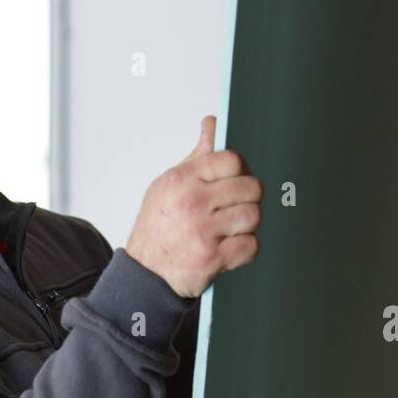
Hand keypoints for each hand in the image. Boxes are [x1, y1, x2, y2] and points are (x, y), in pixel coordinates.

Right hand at [125, 115, 262, 297]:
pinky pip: (251, 246)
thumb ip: (197, 158)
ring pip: (253, 216)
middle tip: (236, 206)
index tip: (235, 180)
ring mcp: (203, 232)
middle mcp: (192, 204)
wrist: (144, 273)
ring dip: (247, 224)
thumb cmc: (158, 226)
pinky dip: (245, 248)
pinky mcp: (213, 259)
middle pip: (250, 187)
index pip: (231, 160)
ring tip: (232, 228)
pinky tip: (230, 247)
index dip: (240, 170)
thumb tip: (212, 124)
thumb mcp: (169, 185)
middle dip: (248, 197)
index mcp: (182, 180)